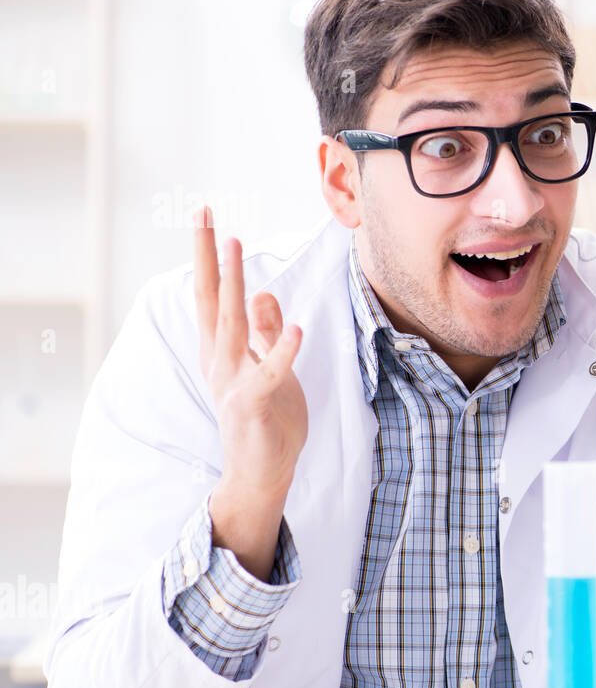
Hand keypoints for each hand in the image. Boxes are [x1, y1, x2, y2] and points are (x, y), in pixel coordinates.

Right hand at [193, 205, 307, 503]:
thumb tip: (260, 290)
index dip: (209, 257)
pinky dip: (283, 350)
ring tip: (237, 246)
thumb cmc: (266, 420)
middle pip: (213, 300)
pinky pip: (271, 372)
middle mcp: (221, 361)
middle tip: (205, 214)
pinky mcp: (256, 404)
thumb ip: (263, 331)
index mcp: (222, 351)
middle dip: (211, 257)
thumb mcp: (266, 366)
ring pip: (232, 325)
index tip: (206, 218)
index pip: (212, 296)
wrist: (262, 473)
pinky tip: (298, 326)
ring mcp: (234, 382)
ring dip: (236, 285)